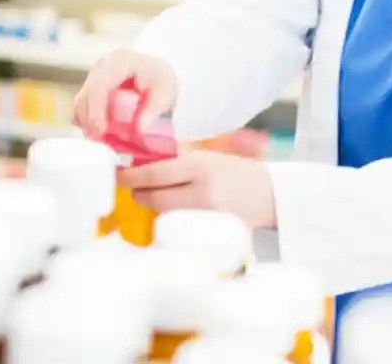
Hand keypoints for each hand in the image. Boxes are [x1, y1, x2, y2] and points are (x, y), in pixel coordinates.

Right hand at [73, 49, 177, 137]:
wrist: (156, 72)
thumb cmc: (160, 80)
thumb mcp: (166, 92)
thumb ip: (154, 110)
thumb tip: (140, 129)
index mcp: (119, 61)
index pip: (99, 86)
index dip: (96, 111)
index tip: (101, 132)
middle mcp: (102, 65)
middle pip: (85, 96)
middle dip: (90, 121)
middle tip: (103, 141)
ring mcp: (93, 75)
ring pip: (80, 103)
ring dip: (88, 123)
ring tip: (104, 138)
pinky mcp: (89, 86)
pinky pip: (81, 106)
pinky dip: (87, 120)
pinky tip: (102, 131)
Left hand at [117, 150, 277, 228]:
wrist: (272, 195)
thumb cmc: (240, 173)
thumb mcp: (210, 157)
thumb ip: (181, 160)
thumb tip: (145, 160)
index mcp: (200, 166)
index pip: (154, 173)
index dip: (130, 176)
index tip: (119, 174)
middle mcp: (201, 191)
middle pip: (155, 198)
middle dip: (138, 193)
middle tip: (132, 188)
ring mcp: (206, 215)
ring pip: (164, 214)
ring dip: (153, 205)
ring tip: (150, 196)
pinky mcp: (211, 233)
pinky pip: (179, 226)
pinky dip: (170, 219)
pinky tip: (171, 212)